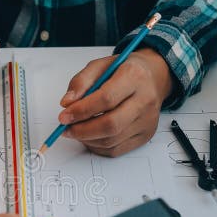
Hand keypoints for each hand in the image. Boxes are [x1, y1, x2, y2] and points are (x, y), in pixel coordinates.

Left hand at [58, 48, 172, 156]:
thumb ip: (81, 82)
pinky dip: (97, 147)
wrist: (152, 78)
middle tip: (66, 128)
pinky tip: (89, 136)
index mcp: (134, 76)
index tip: (64, 116)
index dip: (81, 110)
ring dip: (87, 139)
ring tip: (76, 130)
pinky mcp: (145, 136)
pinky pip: (116, 150)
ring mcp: (147, 121)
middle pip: (111, 124)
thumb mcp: (100, 66)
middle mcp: (145, 100)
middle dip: (82, 130)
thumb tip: (66, 103)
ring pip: (111, 140)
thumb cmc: (123, 71)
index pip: (106, 99)